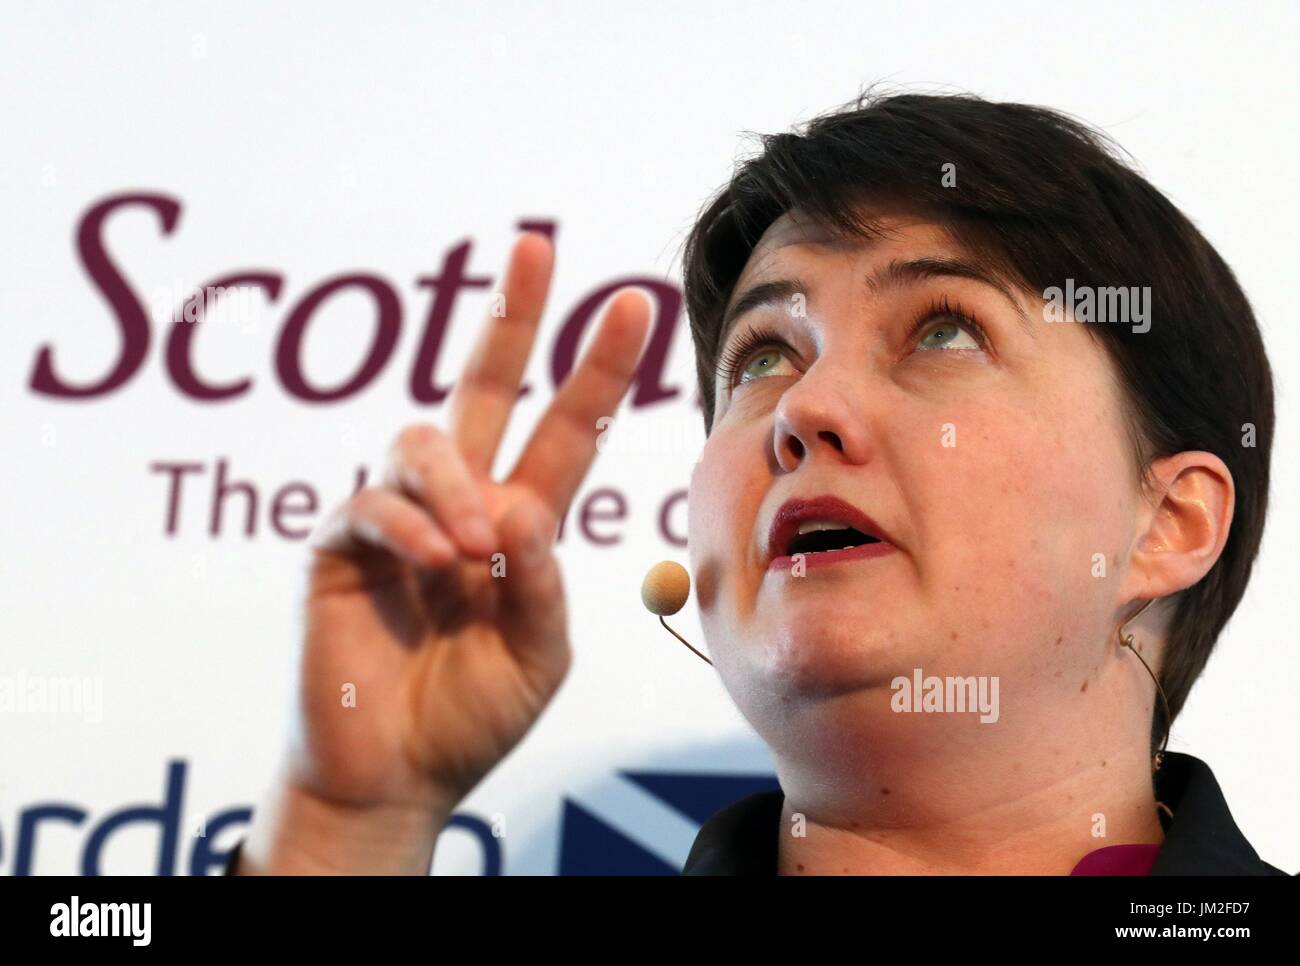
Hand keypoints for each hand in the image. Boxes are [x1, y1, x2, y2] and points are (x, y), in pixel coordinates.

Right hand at [242, 232, 649, 872]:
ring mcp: (397, 517)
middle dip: (511, 316)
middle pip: (483, 387)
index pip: (564, 430)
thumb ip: (543, 586)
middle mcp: (460, 502)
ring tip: (474, 548)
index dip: (595, 371)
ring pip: (422, 438)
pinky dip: (410, 526)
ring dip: (456, 483)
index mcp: (519, 523)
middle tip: (537, 246)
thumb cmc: (470, 714)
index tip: (632, 306)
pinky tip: (435, 564)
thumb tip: (522, 509)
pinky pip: (371, 502)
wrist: (394, 777)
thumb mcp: (538, 655)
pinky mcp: (338, 546)